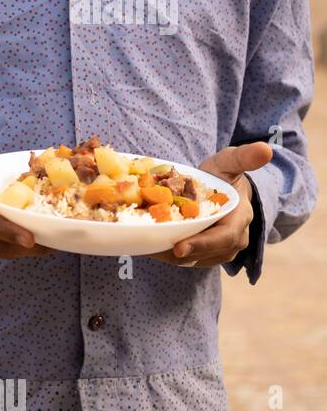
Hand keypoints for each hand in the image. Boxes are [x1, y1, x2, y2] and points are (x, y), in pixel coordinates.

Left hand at [147, 142, 271, 267]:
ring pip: (192, 260)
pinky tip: (147, 246)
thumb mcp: (230, 162)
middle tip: (150, 248)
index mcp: (240, 219)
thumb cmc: (224, 175)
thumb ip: (243, 157)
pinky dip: (166, 254)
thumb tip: (265, 150)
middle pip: (204, 253)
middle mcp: (233, 240)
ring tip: (144, 246)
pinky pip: (185, 260)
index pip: (223, 237)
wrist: (222, 189)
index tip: (180, 247)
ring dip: (168, 255)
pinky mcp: (204, 256)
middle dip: (177, 253)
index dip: (202, 244)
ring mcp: (219, 251)